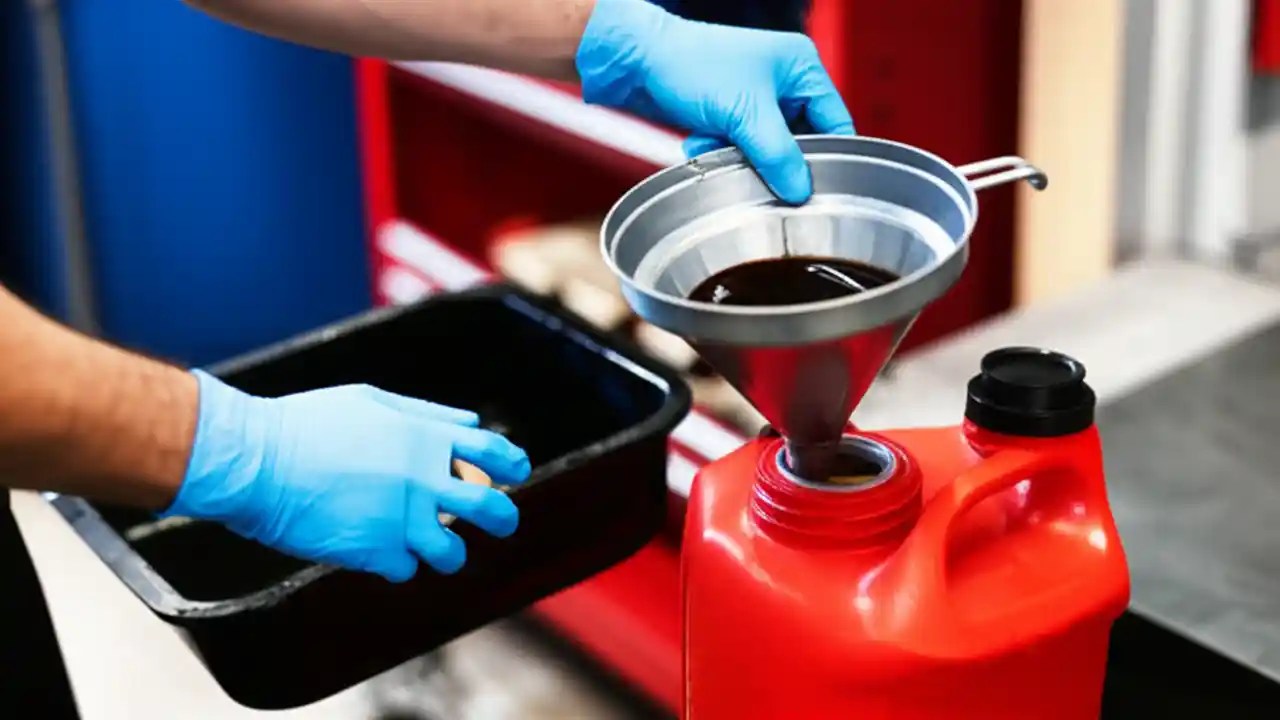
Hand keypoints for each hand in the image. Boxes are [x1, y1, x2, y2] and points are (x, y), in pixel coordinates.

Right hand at [166, 371, 530, 581]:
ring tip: (434, 547)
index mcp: (424, 437)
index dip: (512, 463)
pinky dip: (396, 562)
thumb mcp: (371, 400)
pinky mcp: (374, 551)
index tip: (517, 473)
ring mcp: (401, 518)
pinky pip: (405, 569)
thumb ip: (424, 415)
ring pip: (452, 552)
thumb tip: (468, 425)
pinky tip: (377, 549)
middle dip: (504, 517)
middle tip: (503, 521)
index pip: (491, 451)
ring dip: (447, 552)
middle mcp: (422, 479)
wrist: (257, 461)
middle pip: (490, 508)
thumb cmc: (307, 424)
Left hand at [576, 0, 854, 203]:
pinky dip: (718, 151)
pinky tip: (698, 141)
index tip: (819, 191)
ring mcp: (754, 97)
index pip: (835, 123)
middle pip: (799, 142)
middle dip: (772, 160)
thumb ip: (779, 156)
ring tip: (715, 146)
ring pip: (765, 150)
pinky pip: (737, 148)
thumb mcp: (746, 115)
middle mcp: (783, 81)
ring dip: (739, 157)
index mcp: (802, 67)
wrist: (635, 60)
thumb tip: (800, 191)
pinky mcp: (728, 113)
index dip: (828, 159)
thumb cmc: (692, 66)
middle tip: (756, 171)